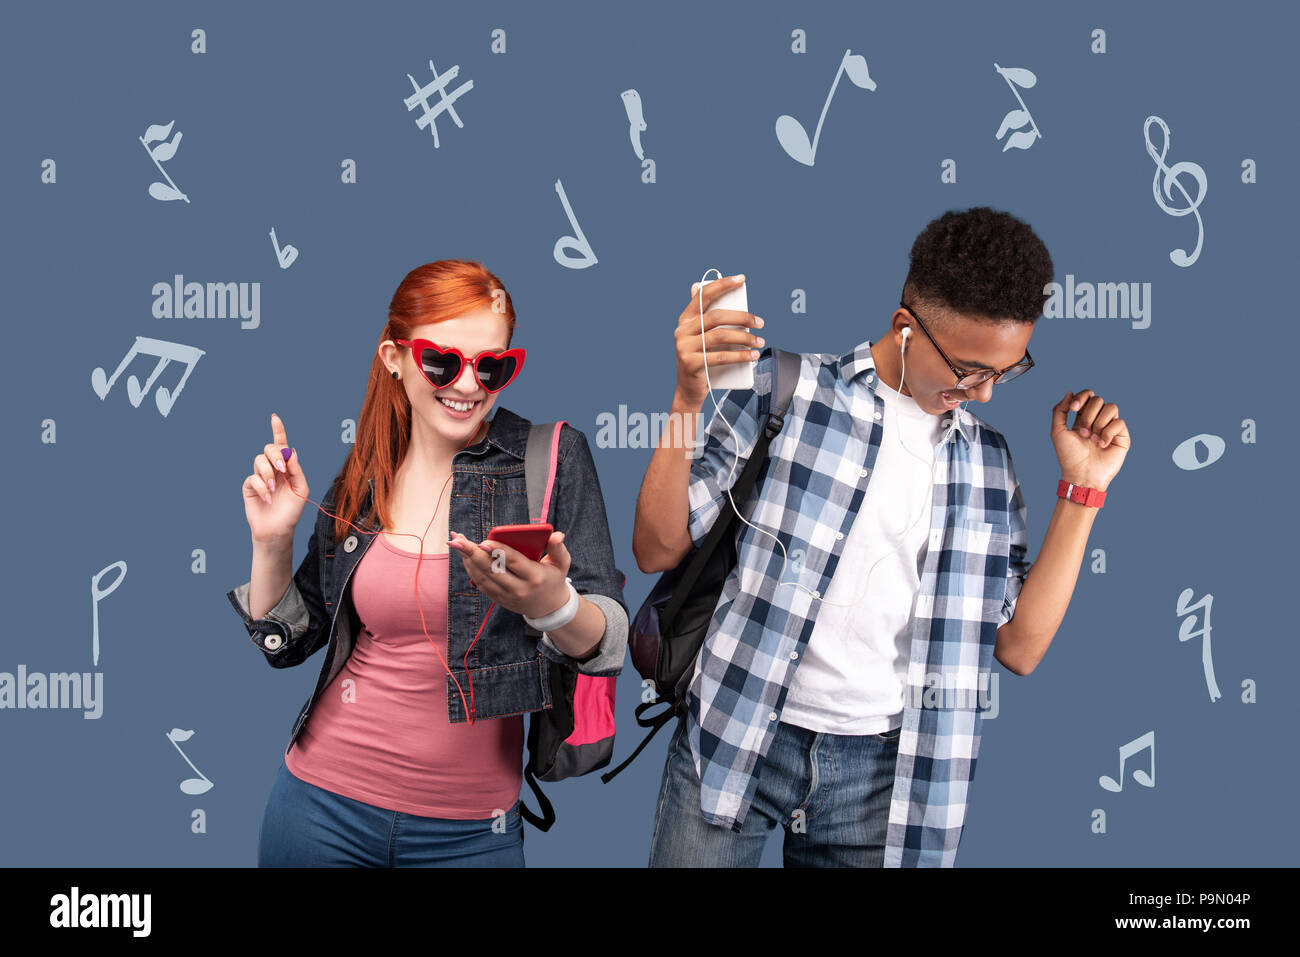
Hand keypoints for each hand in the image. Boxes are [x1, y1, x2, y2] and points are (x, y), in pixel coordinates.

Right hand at [243, 412, 308, 542]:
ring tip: (273, 489)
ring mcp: (259, 477)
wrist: (278, 530)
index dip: (278, 431)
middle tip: (282, 469)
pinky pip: (252, 478)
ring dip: (267, 474)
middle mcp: (272, 469)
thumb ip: (296, 470)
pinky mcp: (249, 487)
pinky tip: (267, 498)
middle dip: (275, 455)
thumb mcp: (301, 489)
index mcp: (286, 468)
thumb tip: (291, 452)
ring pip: (259, 461)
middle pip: (269, 449)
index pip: (281, 445)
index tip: (274, 417)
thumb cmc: (291, 511)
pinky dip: (261, 487)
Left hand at [449, 530, 573, 618]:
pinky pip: (481, 584)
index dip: (497, 551)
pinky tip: (464, 556)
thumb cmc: (553, 578)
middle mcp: (519, 589)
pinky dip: (471, 570)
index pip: (513, 562)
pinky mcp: (499, 600)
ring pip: (482, 577)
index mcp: (535, 577)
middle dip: (472, 553)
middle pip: (492, 570)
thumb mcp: (562, 563)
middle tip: (456, 540)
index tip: (483, 541)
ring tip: (457, 543)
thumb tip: (556, 534)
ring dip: (467, 560)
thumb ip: (558, 548)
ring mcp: (507, 596)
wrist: (550, 607)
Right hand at [674, 274, 764, 407]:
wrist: (689, 389)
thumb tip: (726, 297)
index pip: (704, 295)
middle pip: (716, 317)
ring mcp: (685, 347)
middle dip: (742, 317)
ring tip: (759, 341)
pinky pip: (721, 356)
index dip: (722, 285)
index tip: (741, 279)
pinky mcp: (692, 364)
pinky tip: (753, 355)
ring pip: (721, 336)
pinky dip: (741, 356)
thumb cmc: (702, 358)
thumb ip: (711, 319)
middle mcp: (682, 331)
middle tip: (760, 322)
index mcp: (685, 319)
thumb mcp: (703, 337)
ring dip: (745, 338)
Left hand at [1051, 390, 1129, 491]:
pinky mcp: (1122, 436)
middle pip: (1098, 400)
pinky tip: (1102, 444)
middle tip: (1083, 432)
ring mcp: (1110, 427)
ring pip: (1111, 407)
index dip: (1082, 397)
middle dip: (1088, 415)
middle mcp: (1098, 420)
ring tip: (1092, 439)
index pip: (1088, 396)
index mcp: (1083, 417)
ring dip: (1099, 423)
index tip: (1074, 409)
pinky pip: (1119, 422)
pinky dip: (1108, 432)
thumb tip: (1070, 392)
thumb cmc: (1069, 456)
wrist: (1081, 474)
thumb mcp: (1057, 431)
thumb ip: (1060, 410)